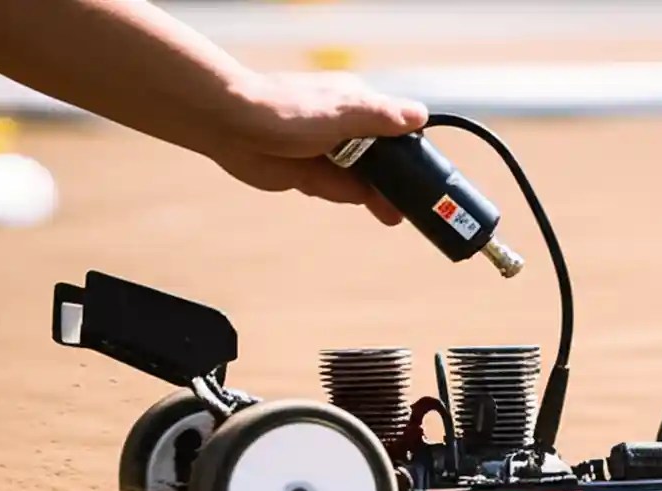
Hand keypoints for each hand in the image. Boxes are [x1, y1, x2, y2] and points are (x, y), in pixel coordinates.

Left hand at [214, 72, 427, 225]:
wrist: (232, 127)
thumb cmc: (286, 111)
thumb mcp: (343, 113)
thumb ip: (381, 117)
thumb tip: (420, 116)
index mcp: (358, 105)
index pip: (396, 129)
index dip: (411, 152)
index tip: (430, 174)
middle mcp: (345, 127)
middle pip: (381, 159)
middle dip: (396, 182)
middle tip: (416, 207)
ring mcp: (327, 152)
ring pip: (360, 178)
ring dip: (375, 196)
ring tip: (394, 215)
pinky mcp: (309, 173)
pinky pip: (336, 189)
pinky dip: (347, 196)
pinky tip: (363, 207)